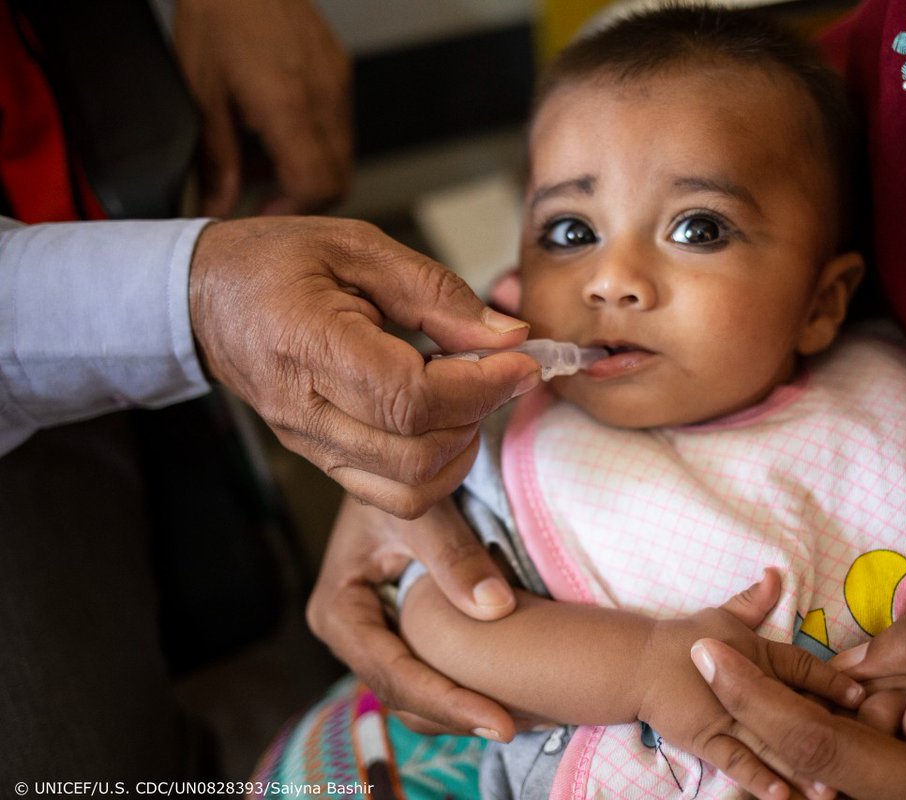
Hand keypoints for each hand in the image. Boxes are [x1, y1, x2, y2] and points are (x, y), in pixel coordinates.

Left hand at [174, 0, 351, 215]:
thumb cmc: (218, 16)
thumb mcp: (202, 93)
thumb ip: (216, 157)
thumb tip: (220, 202)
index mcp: (288, 105)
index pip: (316, 184)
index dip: (294, 208)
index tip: (266, 212)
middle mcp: (323, 98)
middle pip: (339, 178)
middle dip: (304, 197)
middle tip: (264, 195)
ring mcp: (338, 85)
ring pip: (342, 155)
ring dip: (309, 170)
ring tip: (264, 160)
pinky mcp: (340, 72)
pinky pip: (339, 125)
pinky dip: (314, 141)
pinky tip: (278, 128)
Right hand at [189, 216, 541, 519]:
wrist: (205, 295)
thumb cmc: (276, 262)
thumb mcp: (361, 248)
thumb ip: (439, 294)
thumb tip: (508, 336)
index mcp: (308, 344)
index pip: (411, 398)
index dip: (480, 387)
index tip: (520, 362)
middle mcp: (304, 408)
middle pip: (415, 453)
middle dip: (478, 417)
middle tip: (498, 373)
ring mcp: (309, 443)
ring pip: (408, 489)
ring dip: (460, 450)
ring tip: (468, 397)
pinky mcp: (318, 459)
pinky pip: (390, 494)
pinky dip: (434, 470)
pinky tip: (443, 423)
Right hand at [307, 496, 516, 738]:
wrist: (394, 468)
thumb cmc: (397, 482)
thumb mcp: (423, 512)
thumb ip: (455, 556)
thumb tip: (496, 608)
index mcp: (338, 610)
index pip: (392, 672)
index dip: (444, 700)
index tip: (496, 719)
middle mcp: (350, 633)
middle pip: (401, 692)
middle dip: (453, 712)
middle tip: (510, 726)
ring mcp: (373, 636)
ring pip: (413, 691)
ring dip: (457, 707)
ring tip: (512, 718)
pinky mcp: (398, 632)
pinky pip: (426, 671)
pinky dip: (459, 686)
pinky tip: (501, 694)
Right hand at [639, 571, 864, 799]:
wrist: (641, 663)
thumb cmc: (686, 638)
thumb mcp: (724, 615)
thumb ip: (756, 599)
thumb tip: (776, 571)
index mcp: (758, 655)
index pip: (801, 668)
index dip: (831, 681)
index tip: (860, 696)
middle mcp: (748, 685)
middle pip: (792, 711)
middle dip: (825, 732)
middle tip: (860, 752)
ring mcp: (727, 715)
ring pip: (770, 743)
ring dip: (800, 766)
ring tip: (832, 790)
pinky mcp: (707, 740)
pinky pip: (736, 762)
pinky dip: (759, 779)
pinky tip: (783, 795)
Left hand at [696, 616, 905, 798]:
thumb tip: (850, 659)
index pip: (813, 739)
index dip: (752, 692)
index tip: (706, 650)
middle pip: (799, 771)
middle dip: (750, 714)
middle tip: (711, 663)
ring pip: (815, 789)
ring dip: (772, 741)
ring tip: (738, 688)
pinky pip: (846, 795)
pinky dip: (808, 764)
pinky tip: (782, 728)